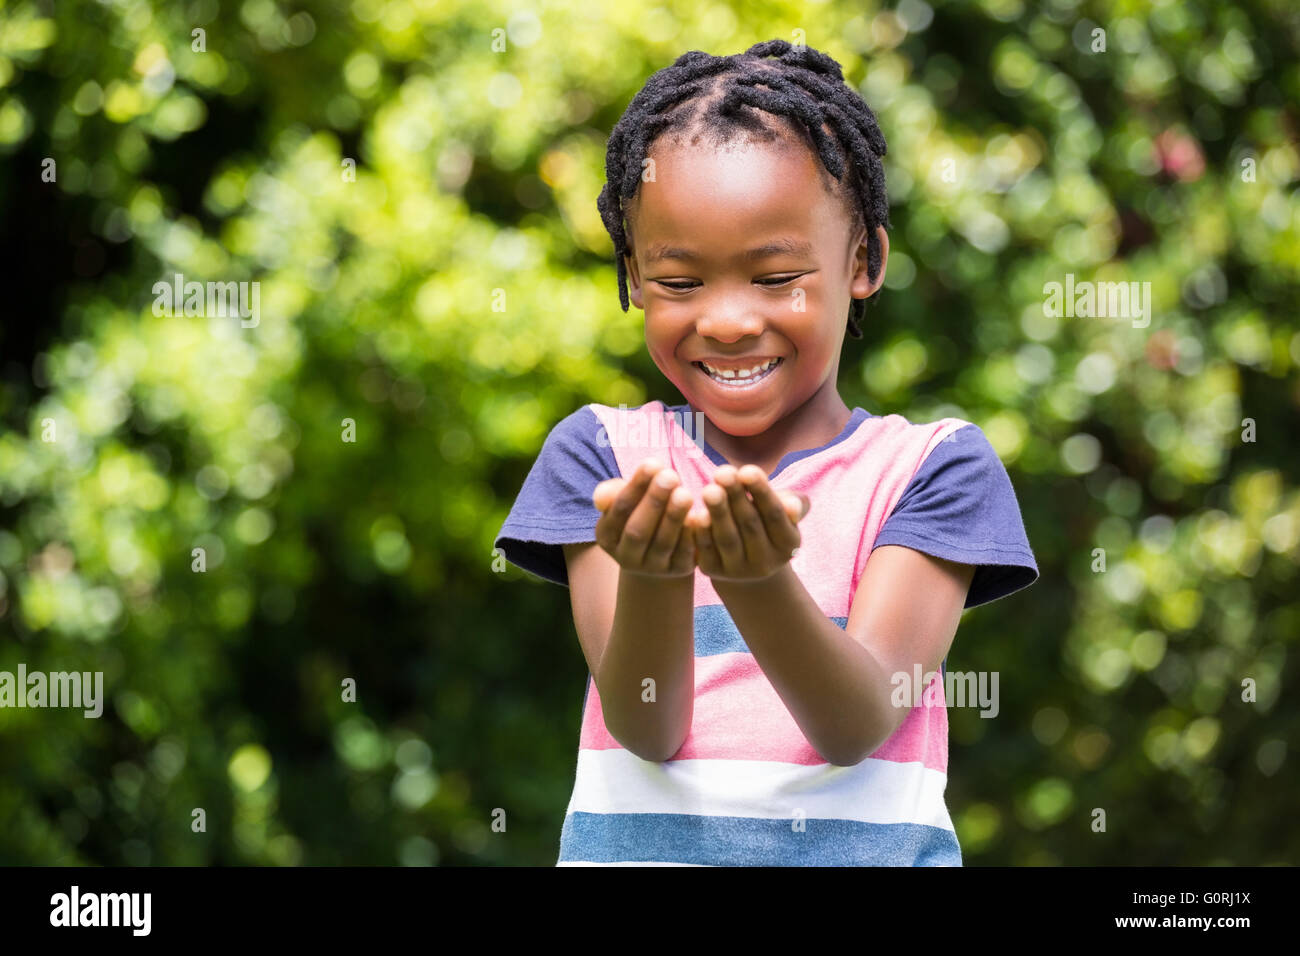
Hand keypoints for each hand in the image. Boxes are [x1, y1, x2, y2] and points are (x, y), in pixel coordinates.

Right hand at [591, 458, 696, 577]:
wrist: (658, 550)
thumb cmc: (640, 512)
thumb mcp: (626, 501)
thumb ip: (613, 493)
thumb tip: (600, 497)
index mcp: (607, 536)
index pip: (619, 509)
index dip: (636, 487)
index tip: (653, 463)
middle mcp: (626, 556)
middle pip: (638, 530)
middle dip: (654, 501)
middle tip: (670, 476)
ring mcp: (652, 568)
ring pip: (663, 543)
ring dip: (674, 517)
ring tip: (685, 493)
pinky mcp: (677, 570)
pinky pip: (684, 553)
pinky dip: (690, 534)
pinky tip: (699, 515)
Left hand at [686, 464, 810, 582]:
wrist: (744, 559)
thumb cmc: (765, 520)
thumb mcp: (783, 511)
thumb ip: (793, 504)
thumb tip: (792, 505)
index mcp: (788, 545)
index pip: (775, 515)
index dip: (761, 492)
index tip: (747, 470)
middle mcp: (766, 563)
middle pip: (750, 525)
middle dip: (736, 496)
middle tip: (723, 472)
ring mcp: (739, 571)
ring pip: (727, 538)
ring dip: (718, 512)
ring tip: (710, 490)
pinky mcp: (713, 571)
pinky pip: (707, 549)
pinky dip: (702, 531)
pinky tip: (696, 513)